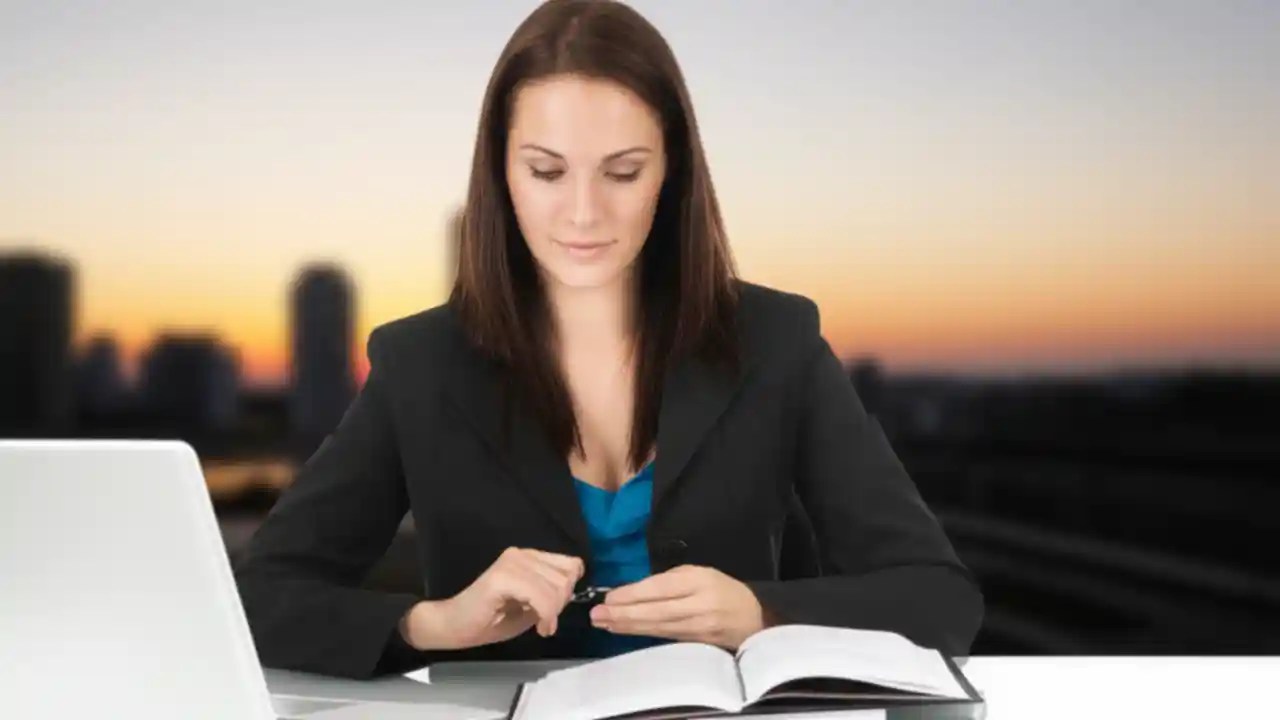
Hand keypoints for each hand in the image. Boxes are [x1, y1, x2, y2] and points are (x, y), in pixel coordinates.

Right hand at [404, 547, 583, 650]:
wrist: (453, 626)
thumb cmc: (490, 619)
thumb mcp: (531, 606)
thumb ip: (551, 594)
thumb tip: (570, 592)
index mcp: (530, 557)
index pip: (571, 564)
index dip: (569, 589)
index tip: (555, 610)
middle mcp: (522, 554)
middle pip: (567, 577)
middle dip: (562, 604)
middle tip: (546, 621)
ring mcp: (512, 562)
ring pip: (557, 587)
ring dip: (554, 613)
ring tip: (541, 625)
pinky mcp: (502, 577)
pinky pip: (541, 597)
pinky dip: (546, 616)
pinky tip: (539, 628)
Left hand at [589, 565, 768, 649]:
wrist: (753, 618)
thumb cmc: (722, 589)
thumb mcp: (700, 572)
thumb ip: (670, 580)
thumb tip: (636, 590)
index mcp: (699, 581)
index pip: (660, 589)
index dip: (633, 595)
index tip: (609, 598)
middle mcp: (698, 605)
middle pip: (655, 612)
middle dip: (623, 614)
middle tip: (597, 615)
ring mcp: (698, 627)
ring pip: (657, 628)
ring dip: (627, 626)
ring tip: (604, 623)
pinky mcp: (696, 643)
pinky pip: (664, 637)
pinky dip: (641, 633)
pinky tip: (624, 631)